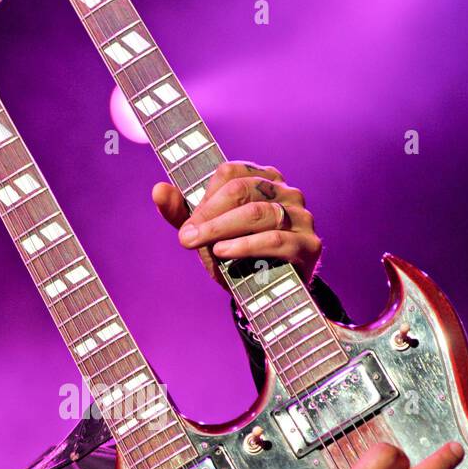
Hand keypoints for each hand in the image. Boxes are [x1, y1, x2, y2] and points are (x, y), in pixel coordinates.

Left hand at [152, 161, 322, 286]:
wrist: (266, 296)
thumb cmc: (236, 257)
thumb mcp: (206, 234)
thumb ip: (182, 213)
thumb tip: (158, 190)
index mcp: (264, 179)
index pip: (231, 172)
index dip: (205, 196)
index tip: (188, 222)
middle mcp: (287, 192)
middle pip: (243, 189)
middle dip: (209, 214)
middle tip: (187, 237)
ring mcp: (301, 217)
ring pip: (258, 213)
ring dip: (223, 228)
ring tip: (200, 243)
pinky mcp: (309, 245)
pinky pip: (275, 240)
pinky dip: (245, 245)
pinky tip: (223, 252)